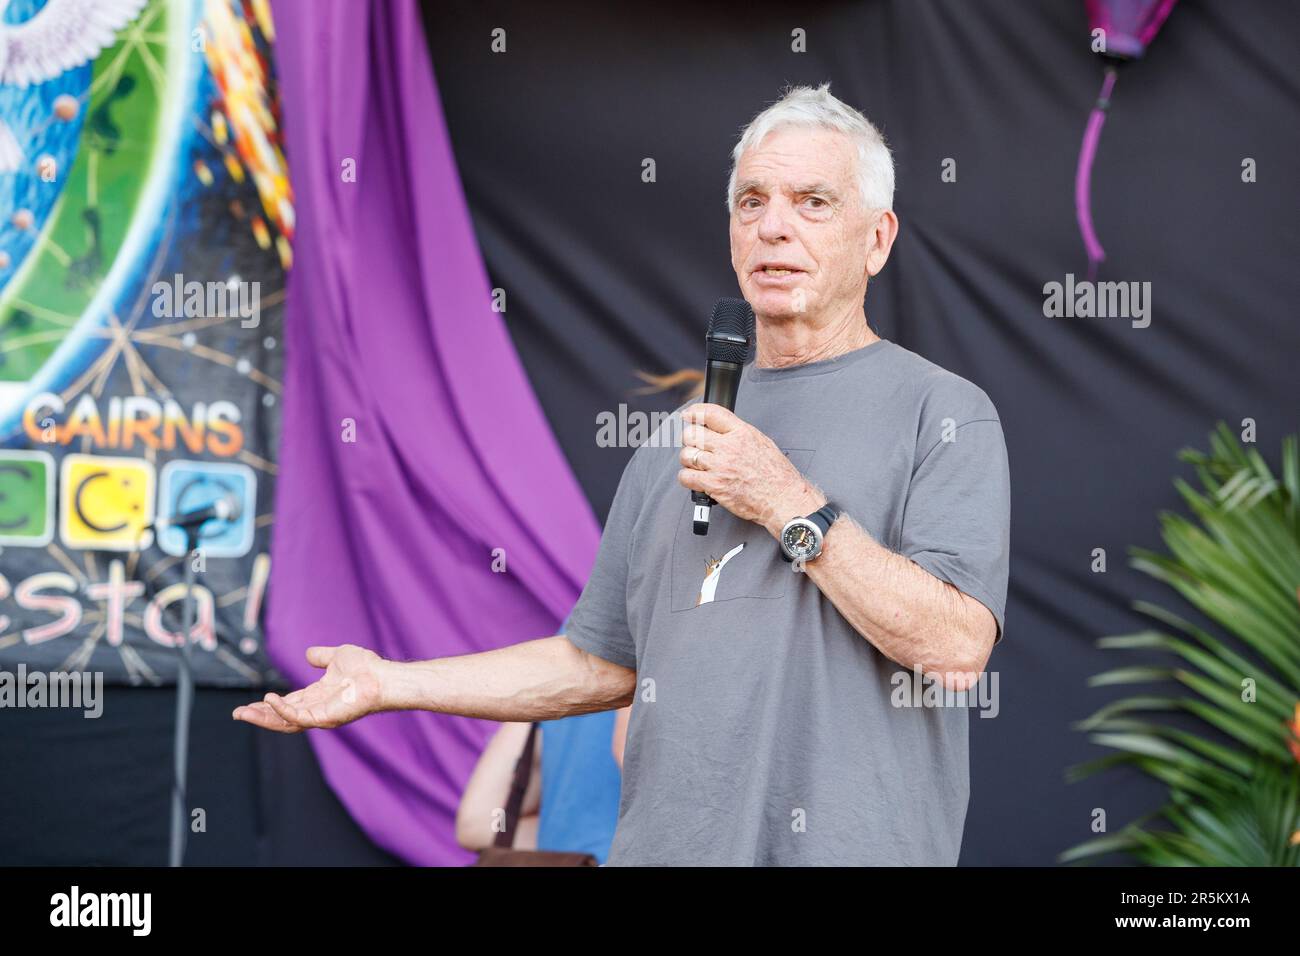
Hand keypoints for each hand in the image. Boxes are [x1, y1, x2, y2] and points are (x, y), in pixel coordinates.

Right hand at [232, 644, 385, 732]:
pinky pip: (299, 718)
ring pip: (286, 722)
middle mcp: (316, 709)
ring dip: (264, 718)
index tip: (248, 705)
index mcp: (317, 697)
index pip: (287, 705)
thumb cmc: (366, 667)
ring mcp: (321, 716)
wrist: (382, 675)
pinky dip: (283, 711)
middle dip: (259, 717)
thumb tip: (308, 654)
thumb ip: (320, 657)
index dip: (267, 706)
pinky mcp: (326, 718)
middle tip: (237, 714)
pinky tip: (270, 701)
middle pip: (281, 718)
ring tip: (244, 713)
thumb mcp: (336, 656)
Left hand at [677, 403, 823, 535]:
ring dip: (689, 461)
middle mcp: (729, 447)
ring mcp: (720, 466)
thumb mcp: (762, 442)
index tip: (689, 415)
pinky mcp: (714, 485)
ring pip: (686, 455)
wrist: (783, 498)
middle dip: (690, 440)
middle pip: (692, 434)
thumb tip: (722, 430)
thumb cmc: (777, 475)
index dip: (695, 412)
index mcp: (742, 433)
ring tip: (699, 466)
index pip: (710, 413)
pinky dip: (687, 478)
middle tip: (696, 447)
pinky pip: (686, 477)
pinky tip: (697, 480)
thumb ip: (740, 434)